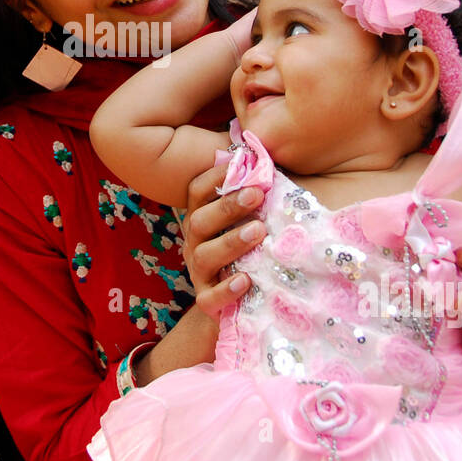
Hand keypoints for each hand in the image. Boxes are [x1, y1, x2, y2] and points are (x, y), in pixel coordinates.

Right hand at [182, 162, 265, 316]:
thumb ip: (257, 193)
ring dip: (230, 242)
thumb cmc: (255, 250)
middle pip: (200, 220)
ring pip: (204, 256)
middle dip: (227, 207)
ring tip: (258, 233)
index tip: (243, 163)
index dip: (216, 175)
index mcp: (203, 217)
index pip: (198, 191)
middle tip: (257, 195)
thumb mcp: (255, 218)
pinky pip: (210, 298)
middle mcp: (195, 242)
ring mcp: (199, 273)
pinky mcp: (208, 302)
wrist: (244, 304)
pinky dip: (226, 289)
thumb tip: (266, 157)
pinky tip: (246, 280)